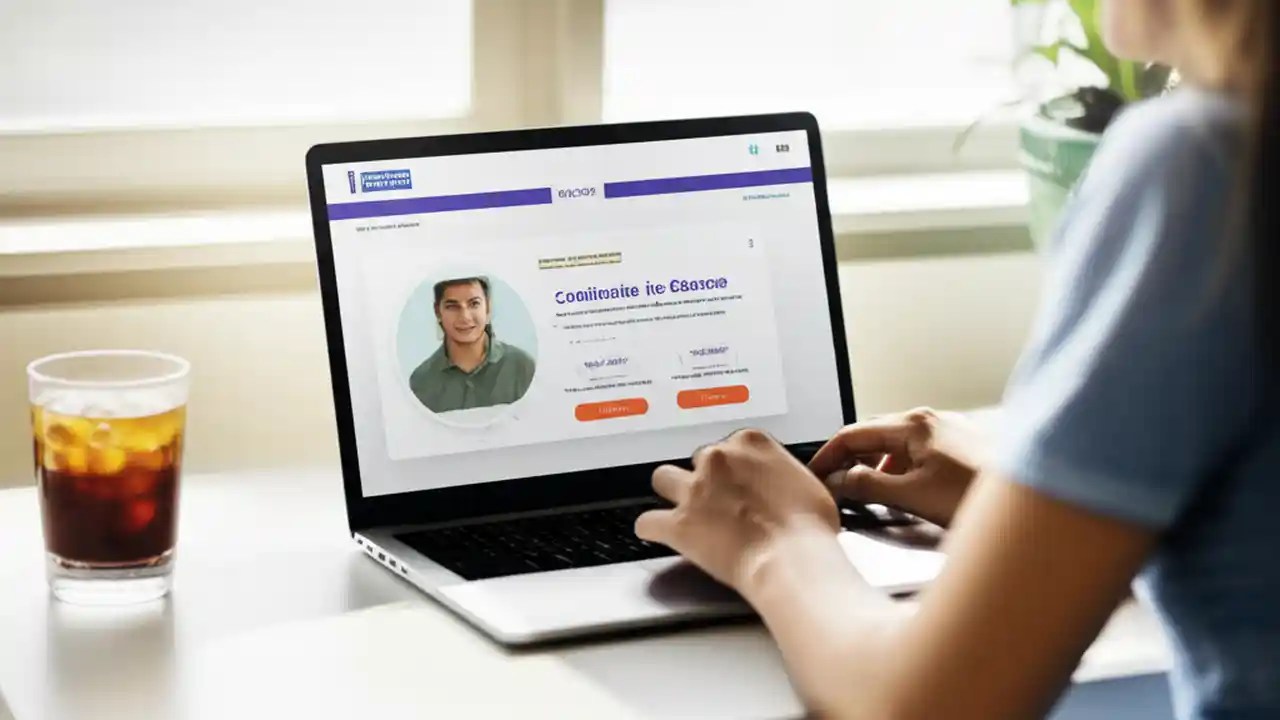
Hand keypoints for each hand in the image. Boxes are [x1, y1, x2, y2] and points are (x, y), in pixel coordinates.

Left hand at [635, 429, 840, 593]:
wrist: (792, 559)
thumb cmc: (809, 528)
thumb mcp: (809, 484)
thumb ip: (784, 474)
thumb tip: (782, 486)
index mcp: (750, 443)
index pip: (731, 445)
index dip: (735, 467)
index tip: (740, 482)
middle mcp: (717, 459)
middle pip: (699, 460)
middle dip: (706, 479)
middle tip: (719, 503)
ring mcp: (694, 490)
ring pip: (663, 479)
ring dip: (671, 493)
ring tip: (682, 509)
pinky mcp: (678, 524)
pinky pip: (647, 522)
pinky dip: (652, 529)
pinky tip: (658, 535)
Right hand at [808, 408, 988, 527]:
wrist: (1030, 505)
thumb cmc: (978, 495)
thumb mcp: (912, 495)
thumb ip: (867, 485)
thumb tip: (838, 480)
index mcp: (913, 424)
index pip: (852, 433)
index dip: (827, 456)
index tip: (814, 475)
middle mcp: (929, 419)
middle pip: (872, 434)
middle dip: (849, 459)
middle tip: (832, 484)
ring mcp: (946, 430)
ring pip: (894, 443)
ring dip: (874, 465)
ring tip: (865, 491)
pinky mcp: (959, 446)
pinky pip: (915, 451)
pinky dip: (898, 467)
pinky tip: (902, 490)